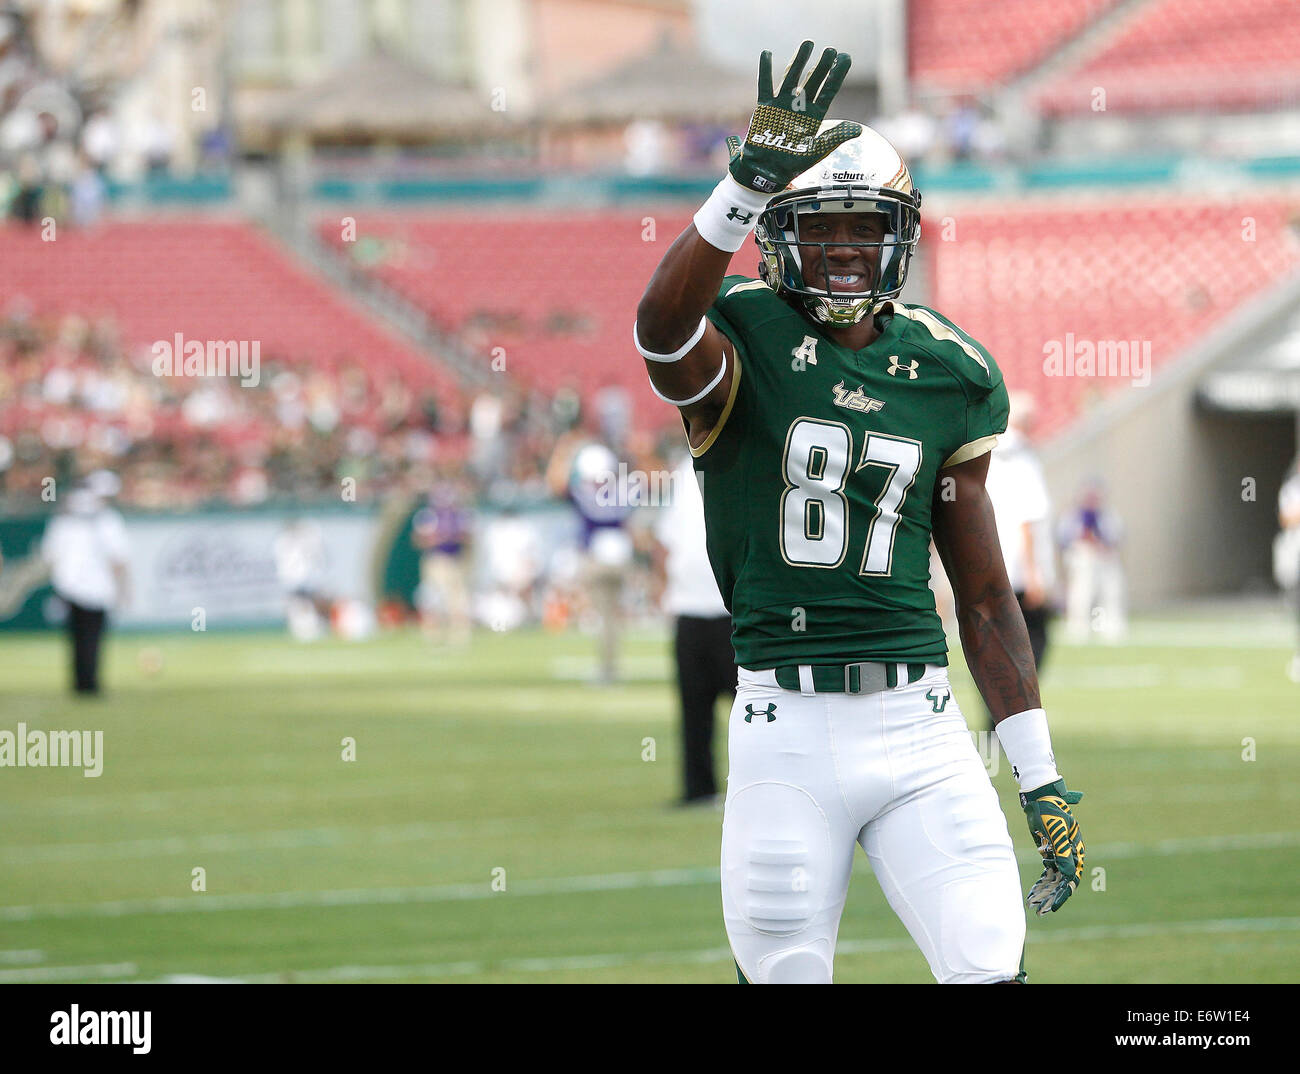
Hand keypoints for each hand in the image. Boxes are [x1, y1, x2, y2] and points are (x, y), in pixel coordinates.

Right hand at [727, 40, 861, 194]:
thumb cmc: (792, 164)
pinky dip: (765, 70)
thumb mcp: (817, 151)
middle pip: (812, 81)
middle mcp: (799, 107)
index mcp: (814, 116)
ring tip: (808, 44)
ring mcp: (782, 105)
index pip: (828, 91)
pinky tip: (766, 54)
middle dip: (821, 65)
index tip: (845, 57)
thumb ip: (835, 137)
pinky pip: (764, 86)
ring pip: (792, 78)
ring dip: (799, 61)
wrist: (766, 172)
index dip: (837, 74)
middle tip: (830, 50)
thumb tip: (858, 129)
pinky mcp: (765, 107)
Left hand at [1020, 779, 1085, 914]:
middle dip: (1051, 898)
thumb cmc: (1051, 813)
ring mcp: (1060, 856)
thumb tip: (1069, 875)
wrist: (1040, 799)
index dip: (1062, 894)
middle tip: (1040, 911)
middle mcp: (1070, 857)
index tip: (1052, 906)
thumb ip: (1063, 852)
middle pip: (1062, 883)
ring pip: (1053, 880)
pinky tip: (1032, 894)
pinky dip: (1040, 883)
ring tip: (1033, 906)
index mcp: (1076, 852)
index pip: (1071, 879)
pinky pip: (1046, 873)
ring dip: (1044, 893)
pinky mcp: (1049, 854)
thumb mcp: (1057, 832)